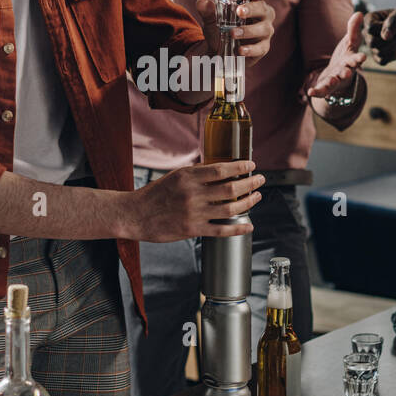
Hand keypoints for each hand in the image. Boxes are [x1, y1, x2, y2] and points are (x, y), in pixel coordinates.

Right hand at [127, 162, 264, 240]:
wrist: (135, 215)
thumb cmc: (154, 194)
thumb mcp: (175, 177)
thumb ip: (197, 174)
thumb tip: (221, 169)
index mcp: (187, 177)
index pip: (221, 169)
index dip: (240, 167)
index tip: (251, 165)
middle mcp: (192, 194)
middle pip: (230, 189)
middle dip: (250, 184)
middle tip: (260, 180)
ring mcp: (193, 213)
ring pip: (230, 209)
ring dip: (248, 202)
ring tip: (257, 197)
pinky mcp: (192, 230)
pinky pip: (221, 230)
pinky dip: (238, 228)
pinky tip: (249, 225)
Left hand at [195, 0, 275, 62]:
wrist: (218, 51)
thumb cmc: (220, 28)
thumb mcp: (211, 19)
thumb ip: (207, 10)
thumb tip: (202, 2)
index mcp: (254, 3)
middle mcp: (263, 16)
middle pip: (264, 9)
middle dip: (252, 10)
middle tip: (239, 12)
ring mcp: (265, 32)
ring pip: (263, 29)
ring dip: (248, 31)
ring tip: (232, 33)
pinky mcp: (263, 47)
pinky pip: (260, 48)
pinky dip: (250, 49)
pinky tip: (240, 50)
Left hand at [303, 11, 367, 99]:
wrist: (337, 77)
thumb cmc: (345, 58)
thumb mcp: (349, 43)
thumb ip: (354, 29)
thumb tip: (359, 13)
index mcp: (350, 61)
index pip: (356, 60)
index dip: (359, 59)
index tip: (363, 57)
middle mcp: (344, 72)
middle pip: (346, 73)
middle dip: (347, 72)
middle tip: (348, 71)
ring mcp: (335, 81)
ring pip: (335, 83)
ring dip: (334, 82)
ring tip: (332, 80)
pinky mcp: (325, 88)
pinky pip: (321, 91)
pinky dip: (317, 92)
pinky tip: (310, 92)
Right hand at [363, 7, 395, 64]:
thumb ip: (393, 20)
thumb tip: (385, 37)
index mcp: (369, 19)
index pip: (370, 28)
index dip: (383, 29)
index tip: (393, 24)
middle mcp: (367, 33)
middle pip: (372, 42)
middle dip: (389, 39)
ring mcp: (372, 46)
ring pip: (378, 52)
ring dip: (393, 46)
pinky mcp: (378, 57)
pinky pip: (382, 60)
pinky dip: (393, 55)